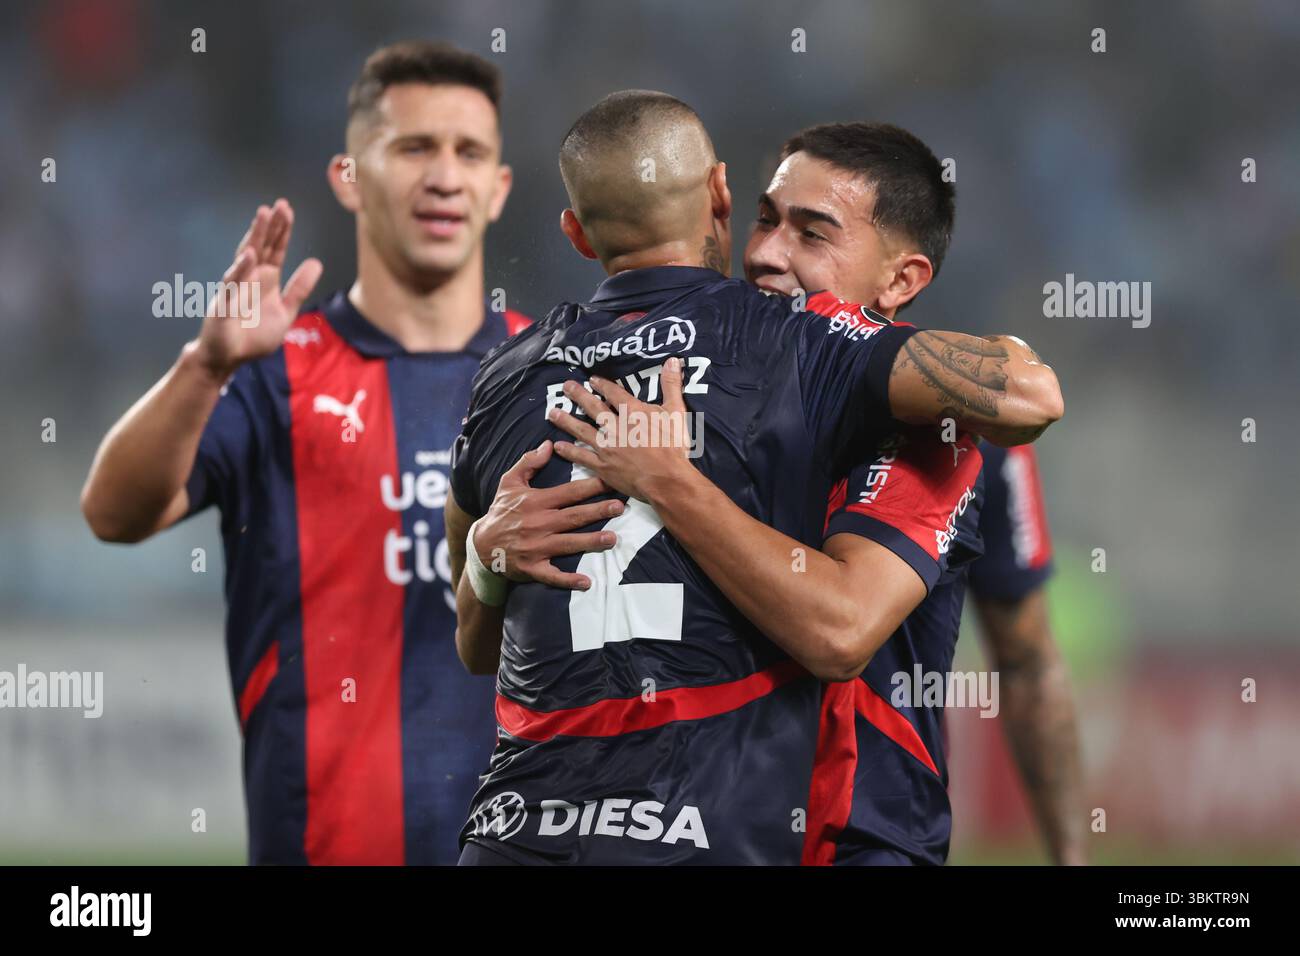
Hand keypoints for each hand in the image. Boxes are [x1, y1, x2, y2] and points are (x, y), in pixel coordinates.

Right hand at [192, 199, 323, 379]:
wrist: (228, 357)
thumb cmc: (254, 335)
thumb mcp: (285, 311)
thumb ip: (299, 288)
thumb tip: (316, 263)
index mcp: (266, 279)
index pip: (276, 250)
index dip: (282, 231)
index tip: (288, 210)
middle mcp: (250, 277)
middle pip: (262, 246)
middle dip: (271, 226)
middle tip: (280, 205)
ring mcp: (236, 287)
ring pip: (246, 256)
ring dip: (254, 236)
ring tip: (263, 215)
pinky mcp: (224, 303)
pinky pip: (232, 284)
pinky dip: (240, 269)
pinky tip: (249, 256)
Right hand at [473, 439, 624, 589]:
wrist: (481, 545)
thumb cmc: (501, 511)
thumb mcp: (509, 482)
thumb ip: (529, 462)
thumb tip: (549, 444)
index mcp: (535, 502)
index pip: (568, 492)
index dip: (590, 486)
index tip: (611, 481)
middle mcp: (538, 524)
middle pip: (573, 516)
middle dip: (598, 511)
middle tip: (620, 507)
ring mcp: (536, 548)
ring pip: (568, 544)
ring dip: (591, 542)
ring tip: (612, 539)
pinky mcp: (533, 568)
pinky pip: (553, 576)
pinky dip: (568, 580)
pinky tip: (587, 583)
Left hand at [548, 356, 696, 503]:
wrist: (665, 479)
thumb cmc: (673, 447)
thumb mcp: (676, 412)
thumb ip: (672, 385)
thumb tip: (673, 360)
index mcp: (632, 412)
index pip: (614, 394)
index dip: (603, 385)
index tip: (592, 379)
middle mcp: (615, 426)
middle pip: (593, 408)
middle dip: (579, 396)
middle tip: (566, 387)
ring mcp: (606, 447)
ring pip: (582, 430)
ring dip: (566, 421)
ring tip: (552, 413)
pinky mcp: (602, 467)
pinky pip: (582, 457)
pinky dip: (569, 451)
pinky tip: (558, 445)